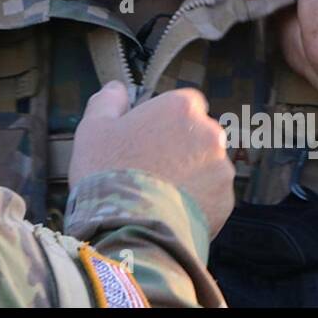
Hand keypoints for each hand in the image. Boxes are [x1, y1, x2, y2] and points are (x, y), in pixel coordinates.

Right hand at [70, 82, 235, 236]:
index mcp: (180, 107)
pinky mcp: (224, 202)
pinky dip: (195, 202)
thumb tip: (116, 89)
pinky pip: (211, 197)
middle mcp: (209, 133)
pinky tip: (170, 210)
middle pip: (198, 135)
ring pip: (206, 166)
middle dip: (180, 148)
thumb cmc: (109, 172)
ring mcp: (220, 169)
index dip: (166, 120)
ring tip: (158, 194)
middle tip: (150, 167)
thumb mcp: (93, 128)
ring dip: (190, 175)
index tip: (149, 137)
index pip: (184, 104)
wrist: (129, 228)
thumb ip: (108, 101)